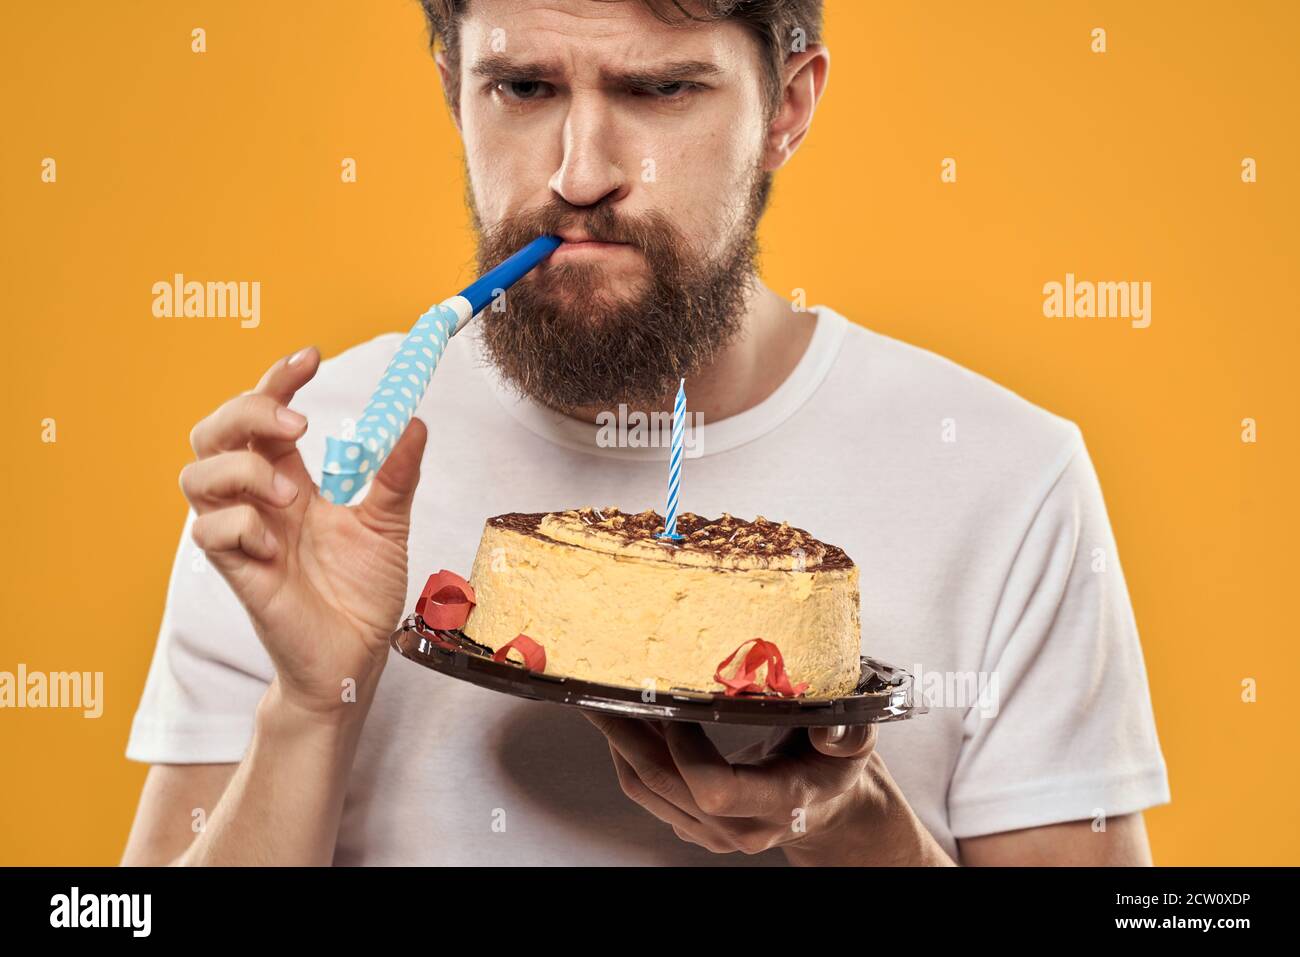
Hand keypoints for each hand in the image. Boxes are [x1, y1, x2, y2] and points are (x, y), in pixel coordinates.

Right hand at [181, 345, 427, 719]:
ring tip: (293, 497)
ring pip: (195, 475)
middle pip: (213, 431)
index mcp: (290, 480)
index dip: (278, 378)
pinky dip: (241, 525)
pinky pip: (209, 532)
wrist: (356, 656)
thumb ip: (396, 475)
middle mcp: (258, 501)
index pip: (265, 414)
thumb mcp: (389, 524)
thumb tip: (414, 422)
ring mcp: (244, 535)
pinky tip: (276, 546)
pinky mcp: (238, 573)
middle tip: (298, 424)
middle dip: (246, 410)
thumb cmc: (361, 592)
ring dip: (242, 469)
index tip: (312, 357)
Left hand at [584, 714, 880, 858]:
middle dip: (629, 736)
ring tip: (602, 697)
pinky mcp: (691, 824)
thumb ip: (849, 735)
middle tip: (604, 690)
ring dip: (619, 742)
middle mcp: (740, 827)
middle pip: (666, 785)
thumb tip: (833, 730)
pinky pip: (647, 790)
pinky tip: (626, 717)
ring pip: (647, 789)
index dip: (685, 749)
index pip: (715, 789)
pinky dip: (630, 752)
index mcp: (779, 803)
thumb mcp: (855, 743)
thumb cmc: (834, 763)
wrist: (824, 802)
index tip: (674, 704)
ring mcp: (711, 832)